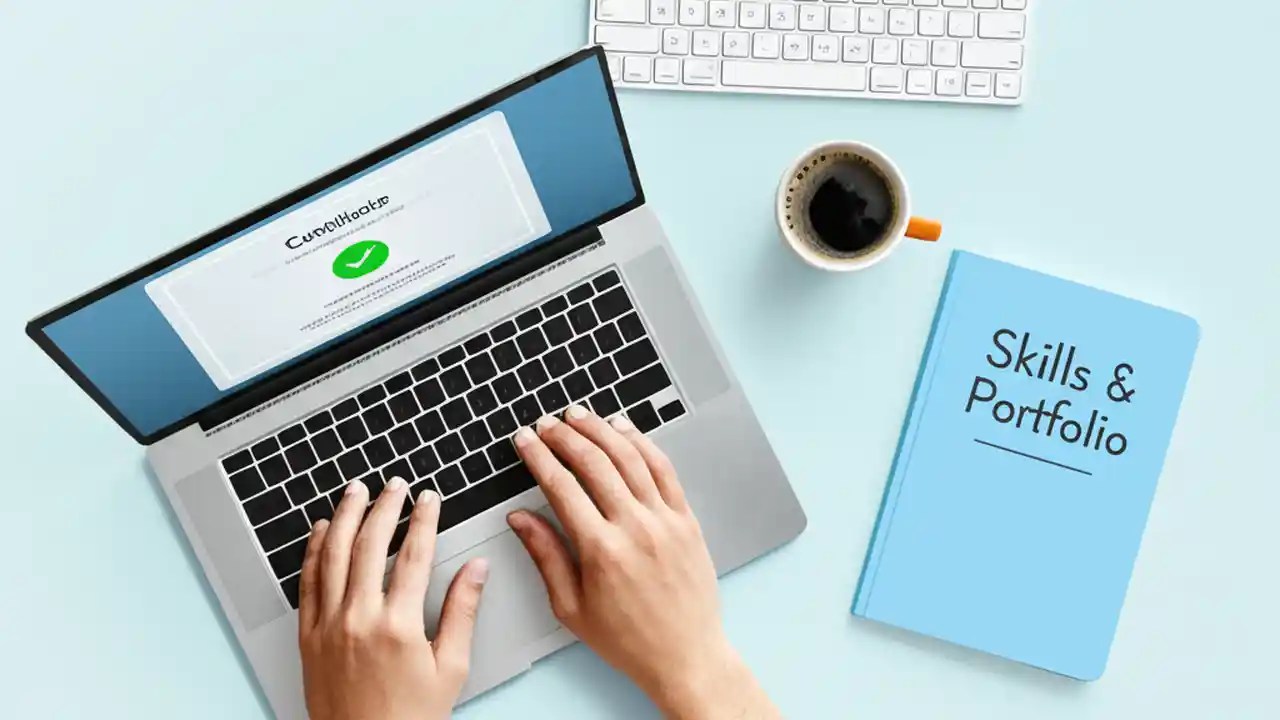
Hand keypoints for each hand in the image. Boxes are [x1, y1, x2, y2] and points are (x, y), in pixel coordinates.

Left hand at [298, 477, 488, 719]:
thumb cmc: (409, 719)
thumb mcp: (450, 668)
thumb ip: (462, 612)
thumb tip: (477, 570)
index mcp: (398, 626)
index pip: (412, 555)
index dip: (423, 520)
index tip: (429, 497)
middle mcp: (358, 619)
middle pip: (368, 546)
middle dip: (384, 508)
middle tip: (395, 485)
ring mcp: (328, 626)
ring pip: (332, 556)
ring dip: (345, 517)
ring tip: (357, 492)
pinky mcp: (308, 638)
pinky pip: (307, 583)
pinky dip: (313, 551)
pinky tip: (321, 531)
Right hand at [508, 405, 780, 719]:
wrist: (685, 655)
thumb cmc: (627, 639)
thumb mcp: (571, 607)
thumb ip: (545, 556)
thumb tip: (520, 518)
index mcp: (601, 551)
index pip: (561, 487)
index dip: (538, 457)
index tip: (524, 441)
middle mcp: (635, 528)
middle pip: (595, 462)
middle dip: (565, 436)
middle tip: (546, 423)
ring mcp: (665, 520)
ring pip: (630, 457)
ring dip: (601, 430)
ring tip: (579, 415)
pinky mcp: (687, 520)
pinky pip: (664, 469)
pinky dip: (642, 443)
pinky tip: (624, 430)